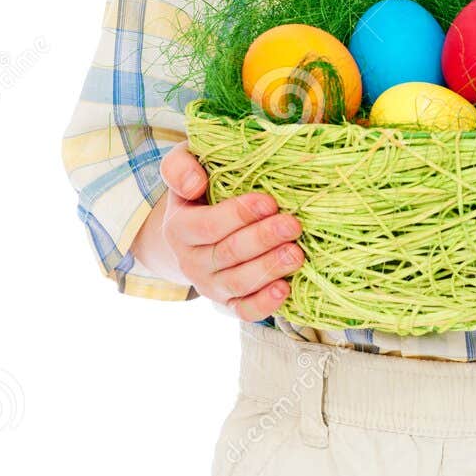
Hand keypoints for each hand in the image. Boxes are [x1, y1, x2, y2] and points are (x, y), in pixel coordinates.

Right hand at [159, 142, 303, 320]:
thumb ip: (181, 167)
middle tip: (293, 225)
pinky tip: (285, 289)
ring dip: (268, 269)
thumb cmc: (201, 185)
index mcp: (179, 228)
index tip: (269, 202)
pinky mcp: (227, 302)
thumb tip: (195, 184)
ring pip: (237, 283)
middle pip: (227, 254)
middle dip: (262, 239)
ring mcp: (209, 285)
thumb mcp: (184, 165)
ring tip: (296, 254)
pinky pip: (243, 310)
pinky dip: (263, 304)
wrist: (196, 225)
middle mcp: (190, 260)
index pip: (207, 225)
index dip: (238, 215)